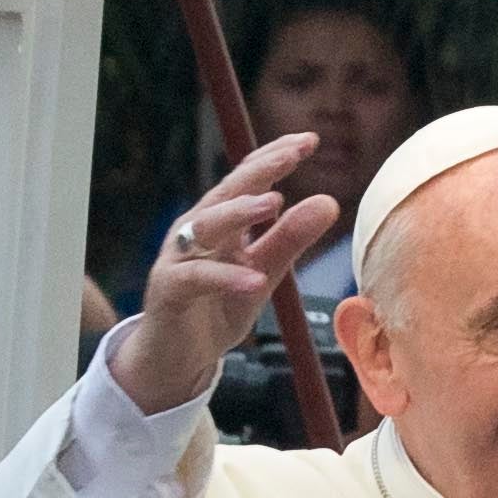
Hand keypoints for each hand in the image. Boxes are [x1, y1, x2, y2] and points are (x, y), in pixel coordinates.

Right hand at [109, 131, 334, 415]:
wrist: (177, 356)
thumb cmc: (217, 307)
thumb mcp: (263, 272)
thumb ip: (290, 239)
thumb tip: (330, 201)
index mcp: (220, 221)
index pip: (247, 179)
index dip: (275, 157)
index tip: (309, 140)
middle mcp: (196, 230)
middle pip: (226, 192)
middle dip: (259, 170)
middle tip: (293, 155)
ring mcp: (178, 257)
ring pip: (206, 226)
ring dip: (238, 212)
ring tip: (274, 204)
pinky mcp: (168, 289)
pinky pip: (197, 277)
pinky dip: (225, 277)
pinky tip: (254, 278)